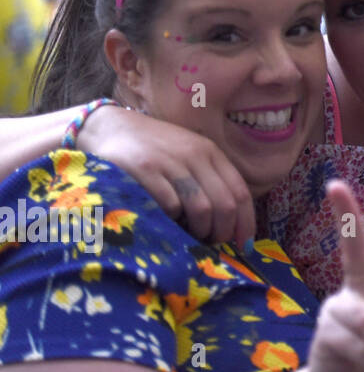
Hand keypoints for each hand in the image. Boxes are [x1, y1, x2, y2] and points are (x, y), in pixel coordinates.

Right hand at [78, 106, 253, 244]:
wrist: (110, 127)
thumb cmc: (153, 149)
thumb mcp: (187, 156)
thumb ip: (208, 180)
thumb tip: (228, 222)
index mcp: (210, 153)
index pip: (240, 192)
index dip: (245, 222)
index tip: (244, 244)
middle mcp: (195, 155)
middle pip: (225, 204)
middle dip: (223, 231)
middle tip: (213, 244)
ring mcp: (170, 162)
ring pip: (202, 208)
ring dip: (200, 230)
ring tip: (192, 237)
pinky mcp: (144, 170)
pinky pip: (170, 205)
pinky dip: (173, 221)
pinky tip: (167, 222)